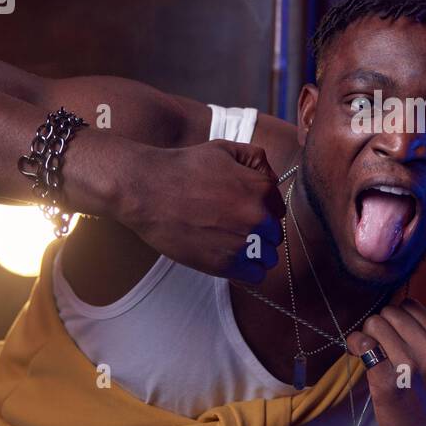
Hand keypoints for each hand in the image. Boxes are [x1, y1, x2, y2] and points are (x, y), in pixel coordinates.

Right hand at [118, 139, 285, 282]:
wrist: (147, 189)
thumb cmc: (183, 168)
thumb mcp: (224, 150)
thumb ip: (256, 160)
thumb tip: (271, 178)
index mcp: (261, 189)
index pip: (278, 210)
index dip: (261, 210)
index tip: (242, 210)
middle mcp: (258, 217)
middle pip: (273, 235)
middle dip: (258, 232)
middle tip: (232, 226)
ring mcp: (242, 243)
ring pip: (267, 257)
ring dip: (254, 253)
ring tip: (230, 243)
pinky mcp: (224, 264)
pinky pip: (254, 276)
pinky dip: (246, 270)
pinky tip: (229, 258)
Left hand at [346, 299, 425, 425]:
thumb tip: (398, 310)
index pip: (410, 305)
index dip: (396, 318)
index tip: (391, 334)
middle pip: (390, 312)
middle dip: (380, 325)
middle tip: (378, 345)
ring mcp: (410, 367)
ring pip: (375, 324)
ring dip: (367, 335)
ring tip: (370, 352)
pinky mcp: (388, 383)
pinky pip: (363, 345)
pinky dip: (355, 345)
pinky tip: (357, 355)